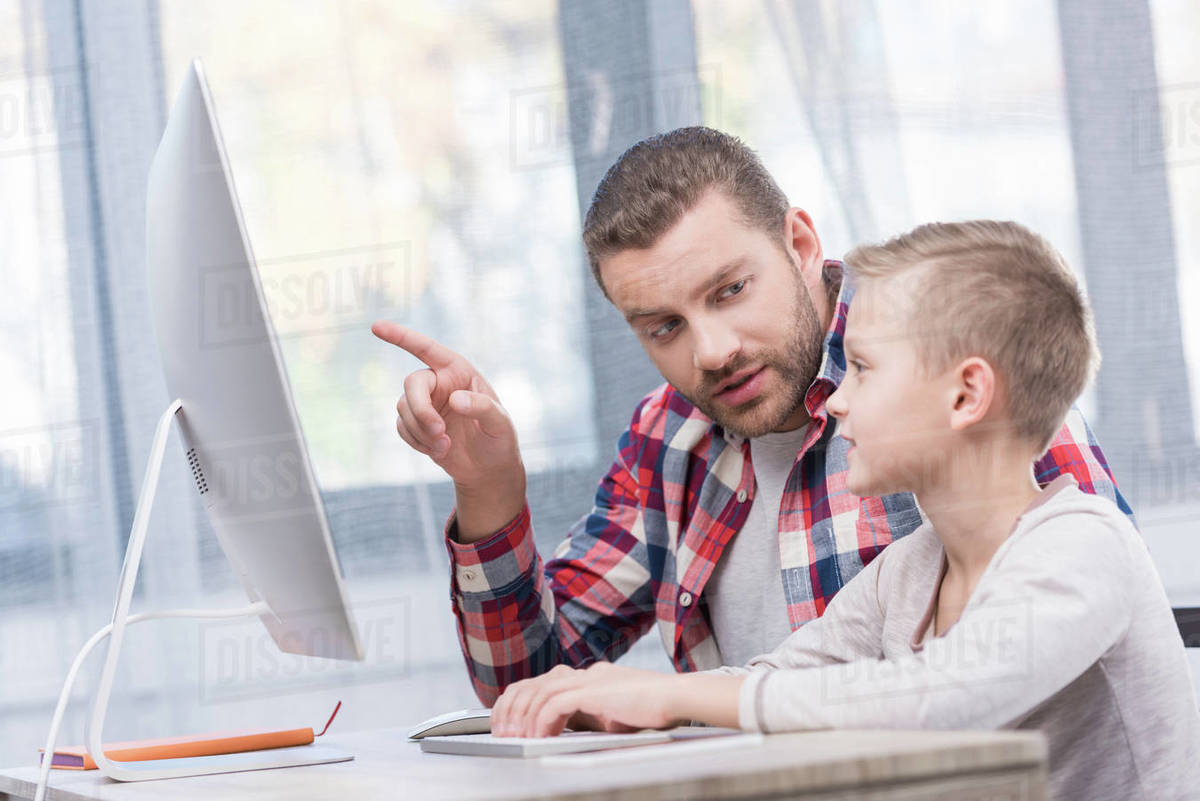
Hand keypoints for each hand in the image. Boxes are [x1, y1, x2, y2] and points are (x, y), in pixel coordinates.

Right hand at [372, 321, 524, 538]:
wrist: (488, 468)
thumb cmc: (499, 439)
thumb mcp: (500, 423)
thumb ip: (482, 407)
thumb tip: (455, 399)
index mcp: (458, 371)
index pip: (427, 349)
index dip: (401, 336)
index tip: (376, 326)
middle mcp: (438, 383)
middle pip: (411, 384)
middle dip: (420, 409)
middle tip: (439, 431)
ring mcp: (425, 404)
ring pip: (404, 409)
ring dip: (421, 431)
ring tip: (445, 446)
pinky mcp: (416, 425)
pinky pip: (402, 427)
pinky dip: (417, 442)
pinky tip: (439, 451)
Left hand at [490, 662, 686, 737]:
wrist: (679, 699)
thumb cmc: (655, 711)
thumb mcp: (614, 717)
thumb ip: (590, 720)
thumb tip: (563, 733)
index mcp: (589, 678)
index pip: (541, 683)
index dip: (519, 701)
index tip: (508, 722)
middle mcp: (584, 674)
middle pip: (532, 683)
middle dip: (511, 708)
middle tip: (503, 732)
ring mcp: (589, 679)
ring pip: (539, 692)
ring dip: (523, 717)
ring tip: (516, 738)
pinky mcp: (595, 690)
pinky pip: (556, 703)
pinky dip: (542, 721)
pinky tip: (538, 737)